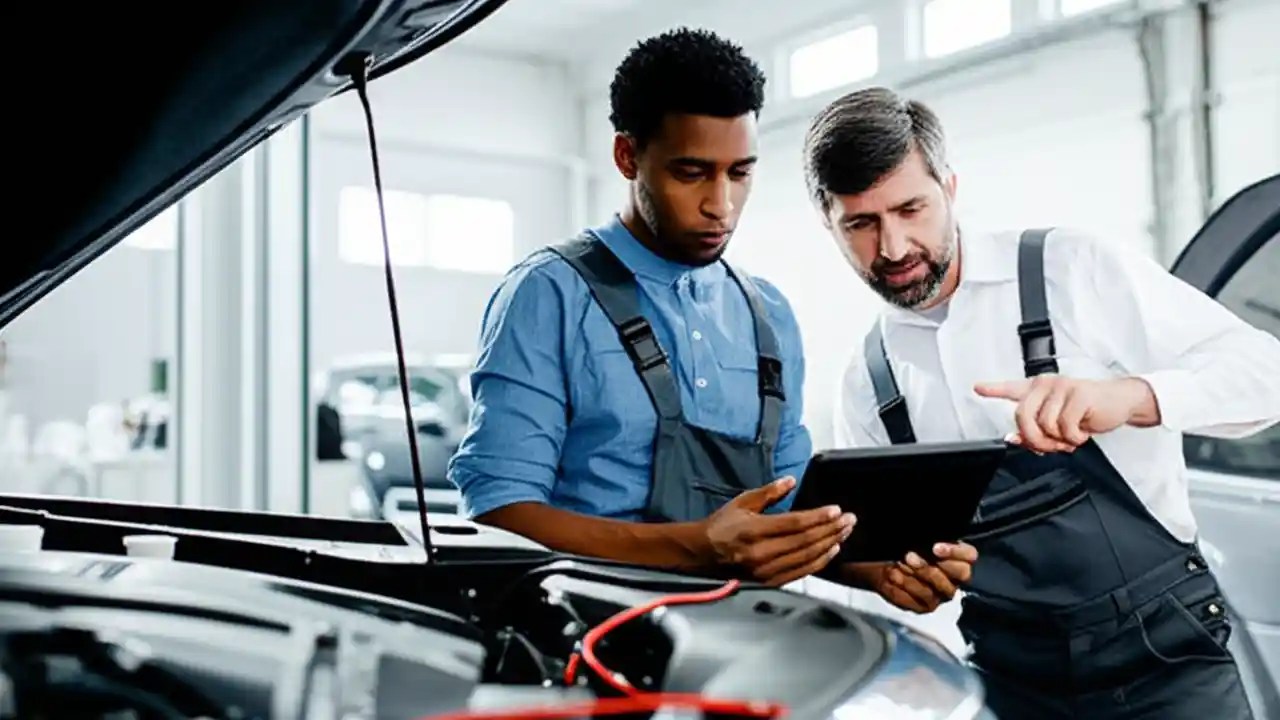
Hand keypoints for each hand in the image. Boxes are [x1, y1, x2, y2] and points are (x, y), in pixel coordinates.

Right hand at [702, 477, 855, 586]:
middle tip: (849, 520)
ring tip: (845, 532)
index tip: (836, 510)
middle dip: (831, 529)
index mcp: (754, 530)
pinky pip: (801, 572)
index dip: (819, 517)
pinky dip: (819, 562)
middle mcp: (761, 552)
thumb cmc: (721, 526)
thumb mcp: (742, 502)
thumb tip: (790, 481)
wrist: (702, 554)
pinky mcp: (769, 581)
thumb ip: (768, 493)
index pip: (795, 523)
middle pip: (806, 541)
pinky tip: (831, 551)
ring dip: (830, 544)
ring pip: (807, 557)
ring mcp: (766, 570)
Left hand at [856, 542, 977, 612]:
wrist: (882, 563)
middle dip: (931, 566)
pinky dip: (903, 586)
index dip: (955, 552)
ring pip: (935, 590)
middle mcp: (954, 579)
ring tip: (898, 564)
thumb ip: (928, 536)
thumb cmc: (905, 547)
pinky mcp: (926, 606)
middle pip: (957, 576)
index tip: (935, 547)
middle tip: (910, 556)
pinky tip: (893, 575)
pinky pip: (918, 600)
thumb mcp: (918, 537)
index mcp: (958, 557)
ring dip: (913, 575)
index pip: (970, 556)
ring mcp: (941, 595)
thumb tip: (928, 535)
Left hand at [974, 375, 1156, 453]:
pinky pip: (1065, 426)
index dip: (993, 389)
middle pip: (1023, 417)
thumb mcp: (1058, 423)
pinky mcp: (1079, 394)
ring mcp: (1062, 387)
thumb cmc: (1087, 412)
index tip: (978, 388)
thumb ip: (1035, 431)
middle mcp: (1046, 384)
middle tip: (1052, 446)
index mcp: (1038, 389)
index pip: (1011, 388)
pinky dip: (1074, 438)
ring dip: (1058, 440)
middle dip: (1035, 439)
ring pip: (1044, 424)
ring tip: (1071, 437)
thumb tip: (1013, 440)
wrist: (1120, 403)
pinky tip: (1082, 433)